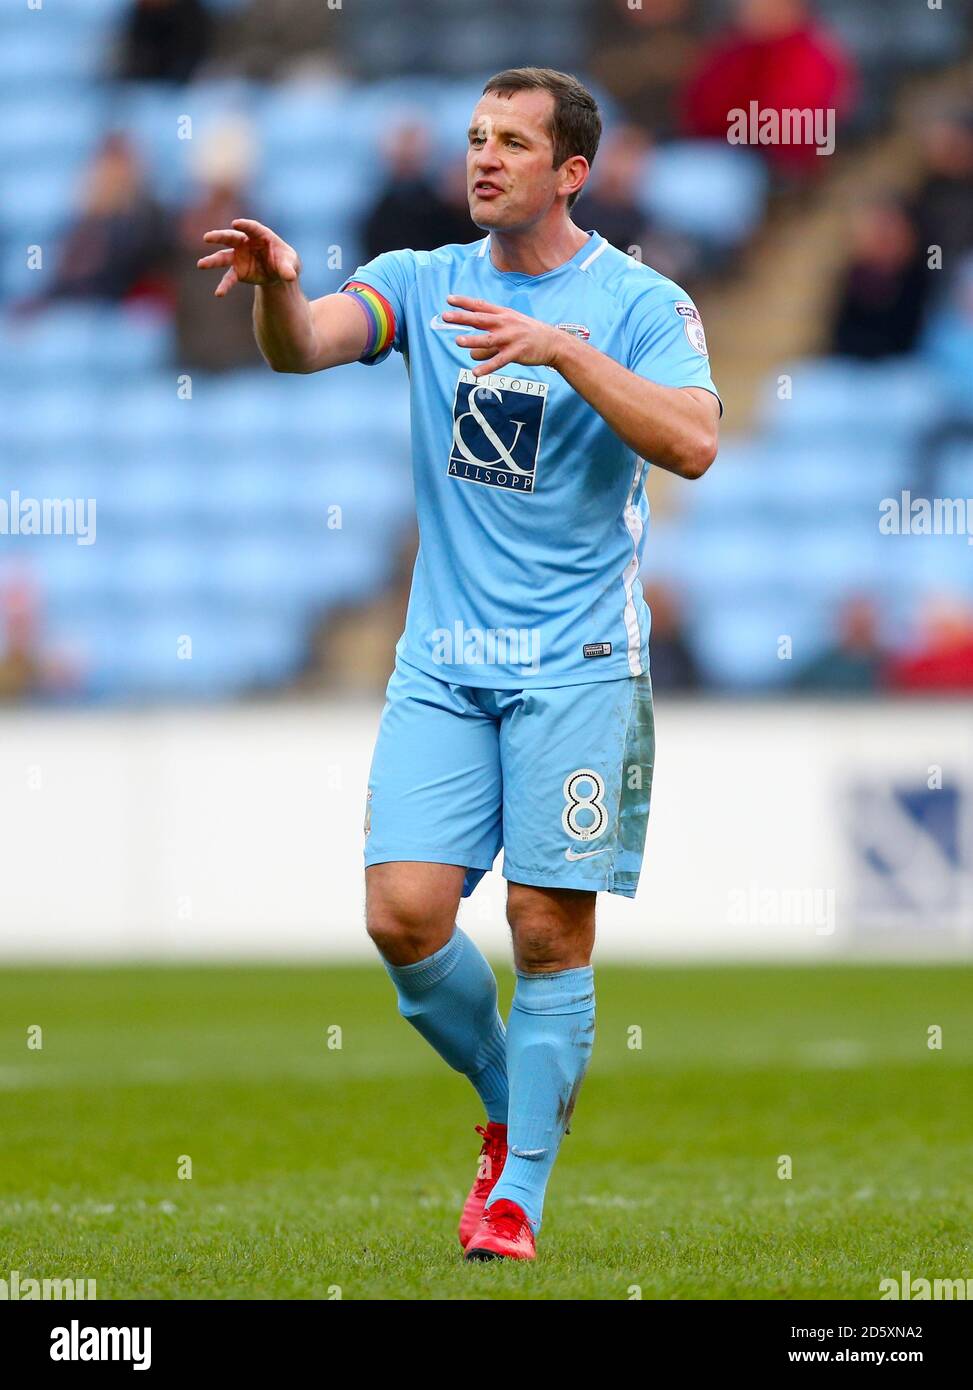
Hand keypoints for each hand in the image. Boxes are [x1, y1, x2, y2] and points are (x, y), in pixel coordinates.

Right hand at [196, 218, 300, 297]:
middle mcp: (245, 243)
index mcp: (260, 235)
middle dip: (219, 237)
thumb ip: (287, 268)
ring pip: (223, 257)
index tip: (236, 224)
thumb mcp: (290, 263)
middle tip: (207, 238)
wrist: (279, 272)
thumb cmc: (285, 261)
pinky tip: (218, 293)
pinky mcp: (237, 271)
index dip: (244, 226)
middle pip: (230, 237)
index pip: (252, 228)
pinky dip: (224, 285)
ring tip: (201, 265)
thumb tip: (289, 277)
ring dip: (212, 261)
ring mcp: (239, 256)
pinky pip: (229, 278)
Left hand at [442, 295, 562, 376]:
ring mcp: (512, 338)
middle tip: (445, 316)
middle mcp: (506, 323)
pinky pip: (499, 361)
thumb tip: (471, 354)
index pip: (480, 306)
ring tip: (458, 341)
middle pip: (480, 319)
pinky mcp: (517, 352)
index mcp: (503, 314)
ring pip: (489, 339)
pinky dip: (487, 367)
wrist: (553, 342)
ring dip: (473, 340)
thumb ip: (488, 343)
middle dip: (462, 317)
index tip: (449, 299)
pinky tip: (476, 373)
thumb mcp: (509, 331)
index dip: (464, 302)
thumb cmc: (528, 335)